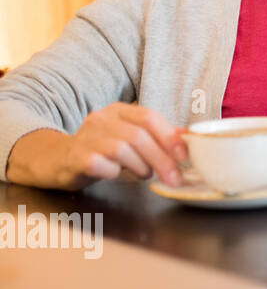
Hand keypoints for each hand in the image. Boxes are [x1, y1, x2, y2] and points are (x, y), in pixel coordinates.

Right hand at [58, 103, 187, 188]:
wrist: (57, 159)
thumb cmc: (101, 150)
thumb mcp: (129, 138)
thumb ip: (155, 136)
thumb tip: (185, 137)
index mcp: (118, 111)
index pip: (149, 117)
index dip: (169, 136)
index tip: (184, 155)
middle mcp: (101, 119)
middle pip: (138, 136)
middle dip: (161, 159)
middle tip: (174, 177)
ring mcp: (86, 137)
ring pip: (122, 150)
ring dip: (140, 166)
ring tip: (144, 174)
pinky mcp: (76, 157)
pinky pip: (102, 165)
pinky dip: (116, 173)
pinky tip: (117, 174)